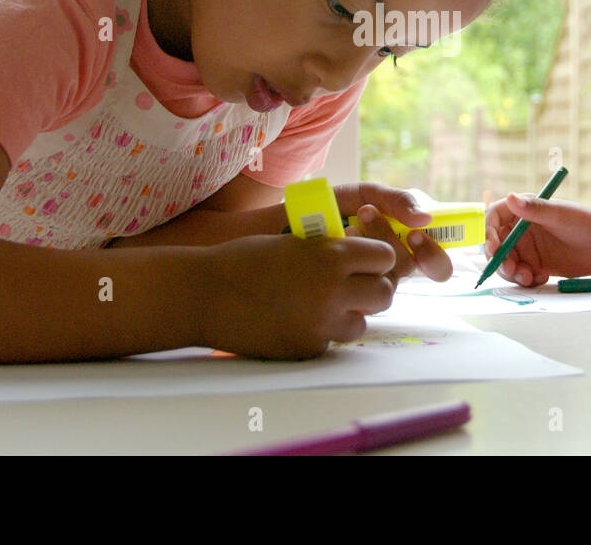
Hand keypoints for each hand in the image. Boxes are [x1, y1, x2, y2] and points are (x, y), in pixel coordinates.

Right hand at [202, 233, 397, 358]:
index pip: (385, 257)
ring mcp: (322, 324)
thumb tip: (362, 255)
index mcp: (332, 257)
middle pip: (384, 293)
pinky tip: (297, 319)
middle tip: (355, 284)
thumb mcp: (295, 241)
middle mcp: (334, 291)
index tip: (365, 258)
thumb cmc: (245, 259)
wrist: (205, 294)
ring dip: (350, 313)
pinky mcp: (308, 349)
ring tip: (323, 303)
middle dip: (373, 287)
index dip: (375, 257)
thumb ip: (331, 251)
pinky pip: (331, 341)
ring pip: (362, 322)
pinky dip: (322, 331)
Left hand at [334, 182, 451, 285]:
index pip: (436, 264)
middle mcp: (389, 267)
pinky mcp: (345, 292)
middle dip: (389, 240)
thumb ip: (398, 201)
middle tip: (367, 214)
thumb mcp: (368, 194)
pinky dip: (349, 262)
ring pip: (386, 279)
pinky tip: (336, 244)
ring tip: (346, 224)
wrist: (293, 218)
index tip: (416, 235)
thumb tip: (426, 218)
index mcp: (403, 244)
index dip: (434, 256)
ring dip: (367, 244)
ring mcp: (367, 281)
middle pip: (410, 270)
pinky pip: (359, 291)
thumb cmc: (334, 205)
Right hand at [484, 193, 590, 286]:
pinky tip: (541, 278)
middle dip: (499, 259)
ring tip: (529, 277)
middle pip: (496, 245)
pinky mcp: (534, 265)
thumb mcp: (559, 215)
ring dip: (511, 273)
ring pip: (506, 263)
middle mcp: (520, 229)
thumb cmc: (585, 223)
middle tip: (512, 270)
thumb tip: (510, 197)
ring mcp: (527, 249)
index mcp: (522, 211)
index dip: (488, 233)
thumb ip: (534, 209)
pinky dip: (525, 280)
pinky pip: (520, 275)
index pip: (494, 219)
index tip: (494, 247)